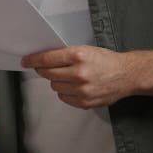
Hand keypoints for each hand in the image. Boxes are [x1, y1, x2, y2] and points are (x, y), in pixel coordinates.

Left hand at [22, 45, 136, 108]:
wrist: (127, 75)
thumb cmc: (105, 61)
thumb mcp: (85, 50)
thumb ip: (65, 55)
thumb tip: (42, 59)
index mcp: (78, 56)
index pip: (47, 59)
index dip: (33, 60)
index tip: (25, 61)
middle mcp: (79, 74)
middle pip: (47, 74)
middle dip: (44, 70)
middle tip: (46, 68)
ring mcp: (82, 90)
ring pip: (54, 86)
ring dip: (57, 81)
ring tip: (69, 76)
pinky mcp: (84, 102)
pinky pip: (63, 97)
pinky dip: (65, 92)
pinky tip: (74, 86)